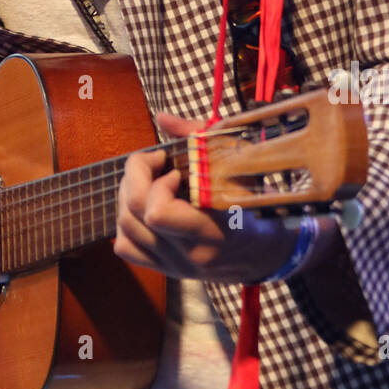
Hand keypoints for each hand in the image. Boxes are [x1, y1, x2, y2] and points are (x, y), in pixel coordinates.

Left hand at [113, 113, 297, 282]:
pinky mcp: (165, 270)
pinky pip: (125, 248)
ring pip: (124, 229)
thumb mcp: (237, 165)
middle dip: (135, 178)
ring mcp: (174, 266)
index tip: (174, 170)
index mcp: (211, 232)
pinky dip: (127, 223)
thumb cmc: (253, 203)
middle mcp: (188, 255)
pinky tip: (146, 207)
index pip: (158, 214)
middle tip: (155, 164)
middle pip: (134, 216)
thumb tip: (161, 117)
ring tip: (150, 182)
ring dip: (129, 196)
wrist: (264, 252)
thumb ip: (198, 137)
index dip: (157, 185)